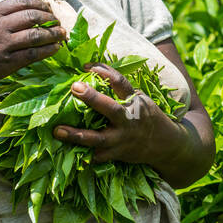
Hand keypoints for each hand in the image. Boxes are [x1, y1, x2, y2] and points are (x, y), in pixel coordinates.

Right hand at [0, 0, 64, 95]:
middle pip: (32, 16)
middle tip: (58, 21)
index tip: (48, 8)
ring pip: (36, 35)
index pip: (21, 2)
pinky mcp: (6, 63)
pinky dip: (47, 50)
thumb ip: (1, 12)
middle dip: (50, 18)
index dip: (39, 4)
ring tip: (62, 34)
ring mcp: (2, 46)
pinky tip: (55, 48)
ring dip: (53, 34)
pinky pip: (33, 54)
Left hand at [52, 62, 187, 165]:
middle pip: (110, 108)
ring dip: (77, 135)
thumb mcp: (138, 98)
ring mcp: (122, 139)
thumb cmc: (146, 116)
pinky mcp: (117, 155)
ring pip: (98, 139)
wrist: (165, 145)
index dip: (104, 72)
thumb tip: (91, 70)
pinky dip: (83, 155)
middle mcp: (129, 120)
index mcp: (135, 102)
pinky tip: (66, 152)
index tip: (87, 66)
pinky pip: (98, 156)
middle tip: (74, 87)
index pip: (120, 82)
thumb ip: (119, 89)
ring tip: (57, 130)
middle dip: (92, 98)